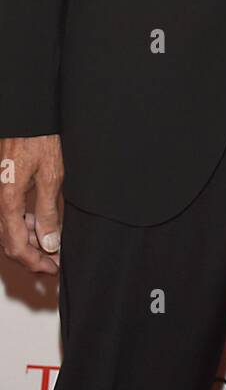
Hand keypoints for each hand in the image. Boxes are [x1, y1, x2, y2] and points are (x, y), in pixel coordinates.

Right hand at [0, 134, 63, 274]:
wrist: (27, 119)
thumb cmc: (38, 142)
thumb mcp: (51, 178)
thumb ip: (48, 213)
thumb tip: (49, 243)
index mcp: (7, 204)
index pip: (17, 247)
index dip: (36, 263)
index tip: (54, 269)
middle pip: (11, 244)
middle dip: (33, 258)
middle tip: (56, 263)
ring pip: (10, 233)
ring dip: (30, 244)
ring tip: (53, 248)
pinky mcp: (3, 193)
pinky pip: (10, 219)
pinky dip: (25, 228)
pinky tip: (42, 228)